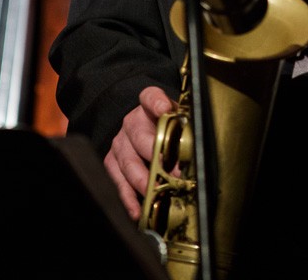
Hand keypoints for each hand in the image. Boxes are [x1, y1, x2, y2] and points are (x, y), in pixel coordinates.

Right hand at [103, 86, 174, 219]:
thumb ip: (185, 131)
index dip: (157, 102)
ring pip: (128, 162)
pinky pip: (117, 180)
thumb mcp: (177, 121)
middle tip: (169, 171)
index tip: (165, 108)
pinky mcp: (111, 162)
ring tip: (154, 194)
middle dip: (155, 156)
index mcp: (149, 107)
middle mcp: (131, 123)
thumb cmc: (166, 128)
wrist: (144, 131)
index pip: (150, 97)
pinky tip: (137, 210)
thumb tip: (196, 154)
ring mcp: (120, 143)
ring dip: (142, 180)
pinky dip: (127, 197)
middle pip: (140, 137)